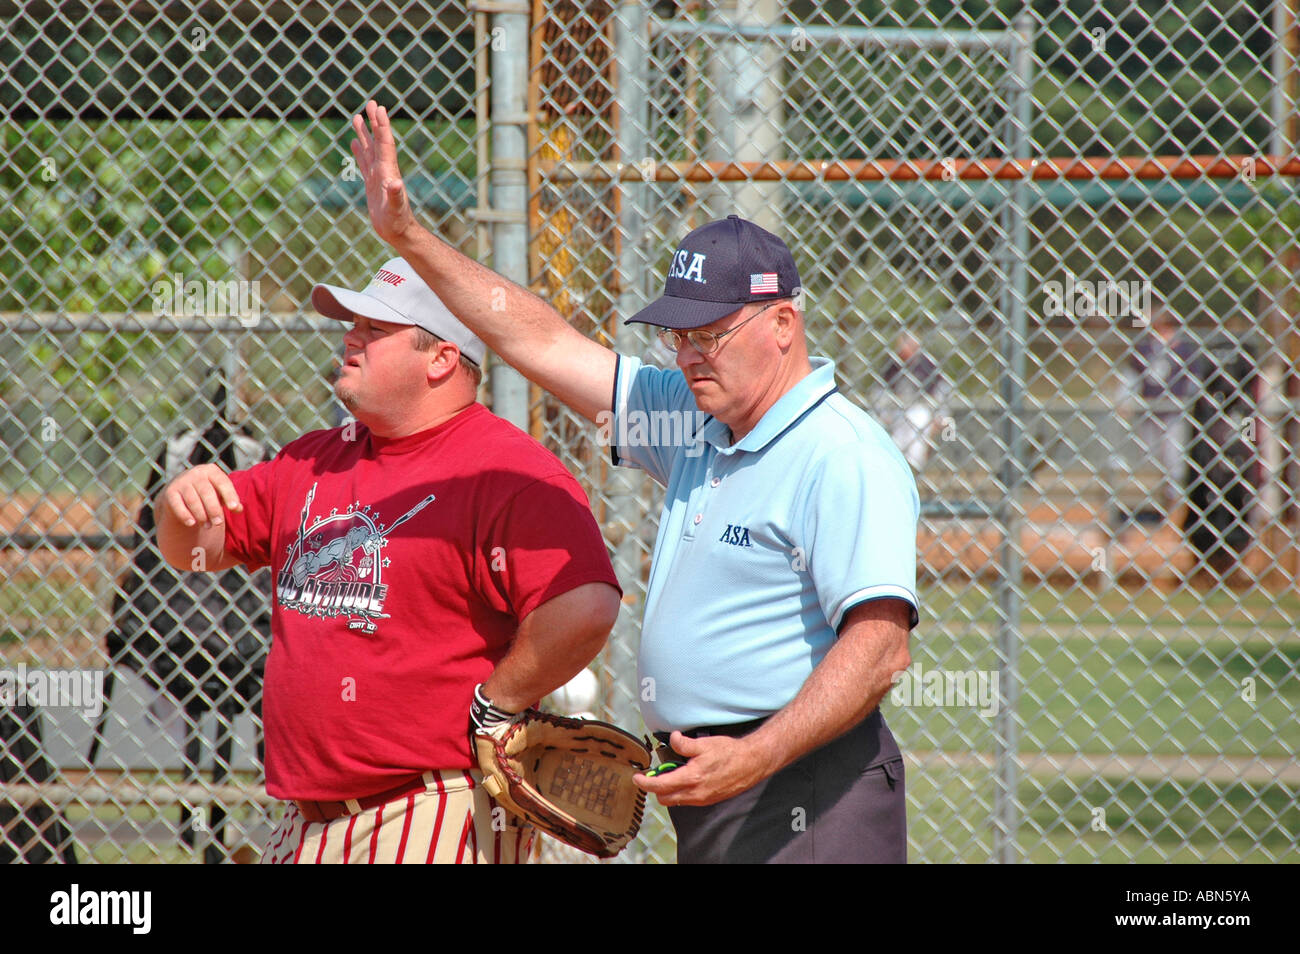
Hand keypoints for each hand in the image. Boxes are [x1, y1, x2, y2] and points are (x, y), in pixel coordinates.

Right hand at [161, 463, 241, 527]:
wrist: (179, 492)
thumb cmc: (207, 494)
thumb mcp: (221, 494)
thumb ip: (232, 502)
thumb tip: (239, 509)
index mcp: (212, 471)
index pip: (223, 482)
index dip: (230, 495)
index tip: (234, 508)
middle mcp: (196, 473)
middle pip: (207, 493)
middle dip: (214, 509)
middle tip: (218, 522)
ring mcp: (182, 481)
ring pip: (193, 500)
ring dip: (201, 516)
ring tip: (207, 526)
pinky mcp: (170, 492)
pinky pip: (178, 505)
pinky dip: (185, 515)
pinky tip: (192, 523)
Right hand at [351, 100, 418, 246]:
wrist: (398, 232)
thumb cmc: (398, 222)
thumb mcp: (396, 209)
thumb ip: (396, 196)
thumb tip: (395, 184)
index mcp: (388, 171)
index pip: (385, 143)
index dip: (382, 126)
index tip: (379, 108)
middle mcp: (384, 169)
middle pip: (378, 140)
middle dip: (375, 122)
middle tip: (371, 103)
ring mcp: (378, 176)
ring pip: (369, 149)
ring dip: (365, 133)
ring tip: (358, 117)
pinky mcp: (372, 184)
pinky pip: (364, 163)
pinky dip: (359, 151)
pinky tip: (355, 142)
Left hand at [633, 731, 772, 806]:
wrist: (752, 763)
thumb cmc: (729, 752)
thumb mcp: (704, 744)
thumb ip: (684, 744)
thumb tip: (673, 739)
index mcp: (691, 778)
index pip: (660, 786)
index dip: (645, 783)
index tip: (637, 778)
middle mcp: (695, 793)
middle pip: (665, 798)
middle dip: (656, 788)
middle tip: (656, 774)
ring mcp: (702, 799)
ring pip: (676, 801)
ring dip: (669, 791)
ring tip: (672, 774)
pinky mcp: (709, 800)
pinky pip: (688, 800)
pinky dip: (681, 792)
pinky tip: (686, 778)